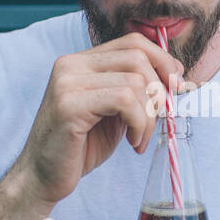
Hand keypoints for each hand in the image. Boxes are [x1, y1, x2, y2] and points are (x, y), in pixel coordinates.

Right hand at [13, 33, 182, 207]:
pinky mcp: (69, 106)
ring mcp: (67, 83)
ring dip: (150, 116)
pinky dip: (139, 124)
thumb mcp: (114, 111)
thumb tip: (177, 75)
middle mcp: (71, 64)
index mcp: (81, 61)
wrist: (42, 177)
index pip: (134, 42)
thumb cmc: (80, 147)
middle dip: (160, 90)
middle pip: (138, 57)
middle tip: (159, 121)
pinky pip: (125, 101)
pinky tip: (132, 143)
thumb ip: (135, 89)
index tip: (176, 88)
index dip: (163, 61)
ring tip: (140, 139)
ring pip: (135, 81)